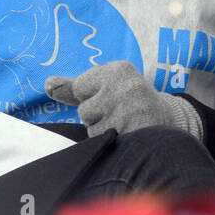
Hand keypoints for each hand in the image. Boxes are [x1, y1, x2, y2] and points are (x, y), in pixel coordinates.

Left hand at [45, 61, 202, 138]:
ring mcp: (130, 111)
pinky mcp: (133, 132)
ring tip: (125, 125)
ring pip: (93, 129)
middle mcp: (125, 87)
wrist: (167, 124)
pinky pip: (104, 142)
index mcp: (119, 70)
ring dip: (104, 131)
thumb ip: (74, 87)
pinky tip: (128, 135)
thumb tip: (47, 84)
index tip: (113, 96)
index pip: (80, 87)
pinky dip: (113, 144)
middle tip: (121, 113)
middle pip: (85, 110)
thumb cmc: (128, 103)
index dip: (93, 97)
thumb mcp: (106, 87)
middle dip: (98, 116)